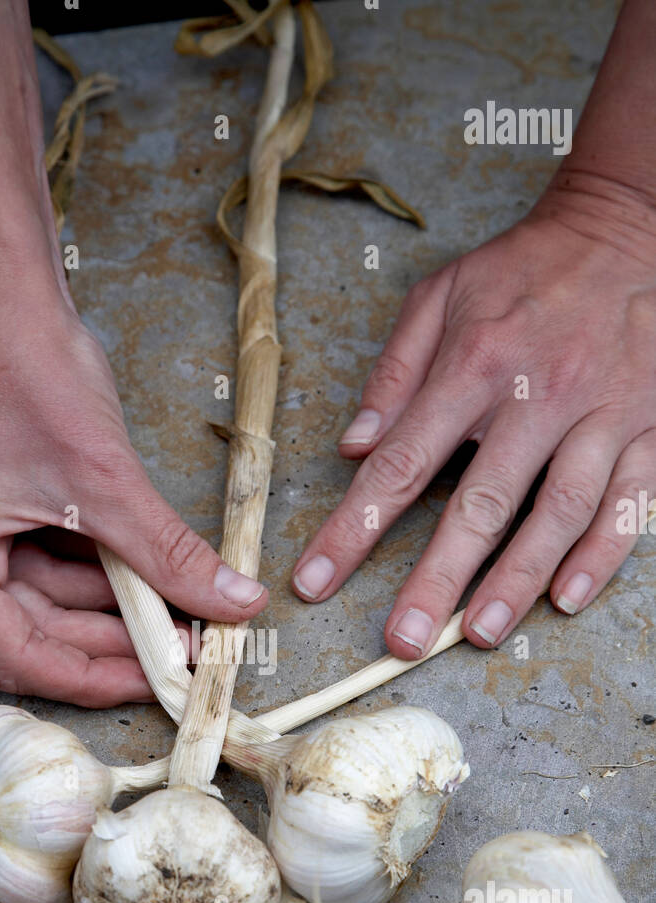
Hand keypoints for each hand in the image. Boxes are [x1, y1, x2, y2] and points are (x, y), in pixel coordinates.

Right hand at [0, 258, 267, 704]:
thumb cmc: (19, 356)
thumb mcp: (105, 475)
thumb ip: (171, 554)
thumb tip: (235, 604)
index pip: (14, 655)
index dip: (96, 676)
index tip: (162, 681)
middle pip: (27, 630)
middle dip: (113, 637)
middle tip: (186, 647)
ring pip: (38, 596)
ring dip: (109, 603)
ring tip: (182, 612)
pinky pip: (34, 559)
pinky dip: (91, 568)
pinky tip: (147, 577)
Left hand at [292, 177, 655, 656]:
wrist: (628, 229)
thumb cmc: (523, 272)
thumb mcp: (442, 297)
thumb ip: (393, 375)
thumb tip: (351, 449)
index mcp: (476, 363)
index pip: (401, 463)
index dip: (354, 530)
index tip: (315, 583)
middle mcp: (541, 394)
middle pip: (481, 503)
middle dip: (437, 579)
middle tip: (402, 640)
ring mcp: (603, 414)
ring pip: (559, 512)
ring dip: (516, 580)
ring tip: (476, 633)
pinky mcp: (652, 425)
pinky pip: (631, 503)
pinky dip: (599, 556)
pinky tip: (564, 600)